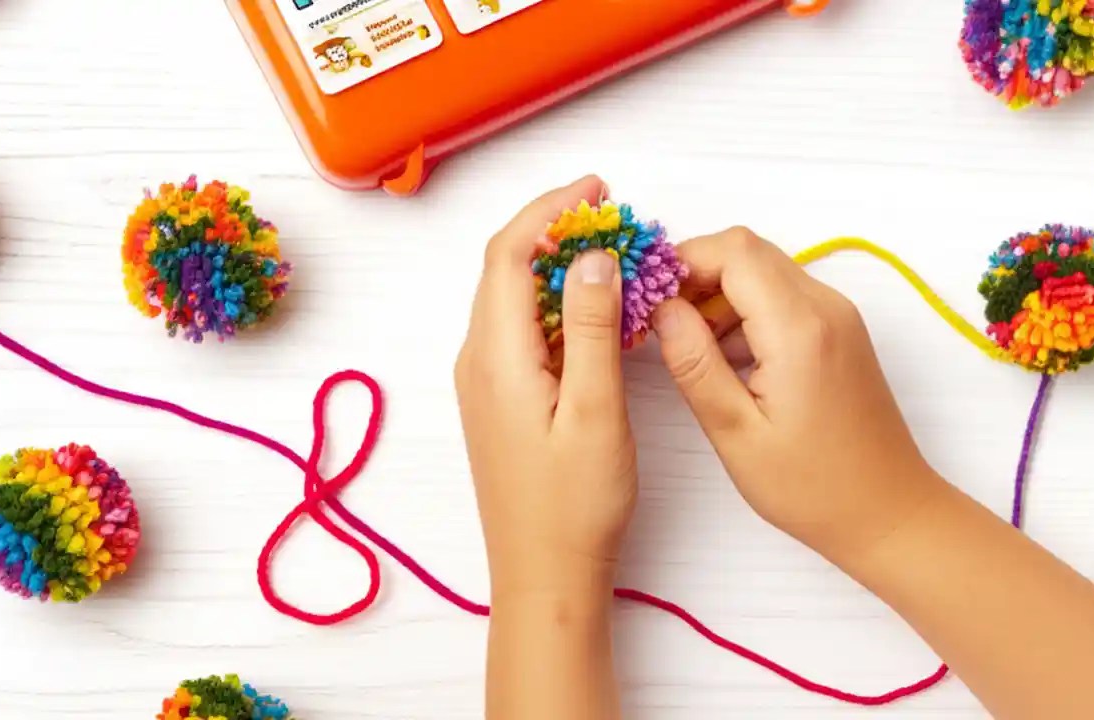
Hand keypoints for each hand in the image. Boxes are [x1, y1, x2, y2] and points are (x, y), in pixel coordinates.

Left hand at [456, 176, 636, 602]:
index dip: (549, 210)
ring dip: (559, 269)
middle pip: (506, 269)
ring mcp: (486, 381)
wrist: (543, 575)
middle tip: (614, 219)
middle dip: (555, 231)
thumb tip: (593, 256)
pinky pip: (523, 331)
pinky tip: (598, 312)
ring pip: (515, 299)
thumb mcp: (596, 411)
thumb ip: (595, 328)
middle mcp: (479, 361)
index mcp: (496, 357)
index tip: (598, 190)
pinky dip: (558, 307)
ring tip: (614, 256)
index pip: (508, 253)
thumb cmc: (572, 506)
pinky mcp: (501, 400)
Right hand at [652, 227, 945, 560]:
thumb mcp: (736, 432)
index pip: (733, 251)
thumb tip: (661, 311)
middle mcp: (825, 308)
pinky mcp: (840, 333)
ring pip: (765, 271)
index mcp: (799, 329)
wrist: (889, 512)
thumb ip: (694, 363)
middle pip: (749, 252)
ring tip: (690, 350)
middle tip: (661, 322)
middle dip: (697, 275)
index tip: (648, 297)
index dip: (683, 261)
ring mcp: (838, 318)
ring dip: (720, 295)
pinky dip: (747, 312)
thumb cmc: (814, 487)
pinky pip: (784, 297)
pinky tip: (727, 361)